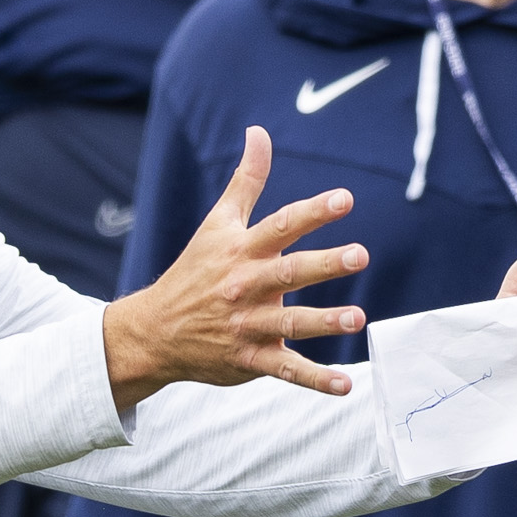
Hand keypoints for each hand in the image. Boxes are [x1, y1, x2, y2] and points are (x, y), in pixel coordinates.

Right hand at [104, 127, 369, 410]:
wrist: (155, 331)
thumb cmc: (196, 271)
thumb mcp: (217, 222)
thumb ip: (245, 179)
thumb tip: (259, 132)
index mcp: (241, 250)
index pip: (280, 226)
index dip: (313, 212)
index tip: (345, 199)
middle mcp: (245, 286)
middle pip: (289, 272)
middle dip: (325, 263)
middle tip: (361, 255)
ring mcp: (247, 325)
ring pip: (289, 324)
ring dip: (324, 322)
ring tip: (357, 317)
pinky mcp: (249, 360)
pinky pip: (285, 370)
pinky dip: (315, 380)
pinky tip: (346, 385)